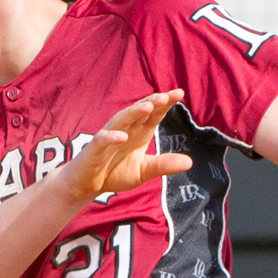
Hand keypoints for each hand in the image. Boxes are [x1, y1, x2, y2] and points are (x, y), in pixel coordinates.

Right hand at [58, 90, 193, 201]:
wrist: (87, 184)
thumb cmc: (115, 172)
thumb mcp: (144, 171)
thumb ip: (164, 165)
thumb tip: (190, 162)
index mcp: (138, 132)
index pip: (153, 114)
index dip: (165, 104)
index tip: (179, 93)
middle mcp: (125, 130)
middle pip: (139, 112)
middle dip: (152, 103)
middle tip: (167, 96)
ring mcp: (108, 138)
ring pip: (121, 120)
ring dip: (133, 112)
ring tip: (147, 106)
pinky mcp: (94, 150)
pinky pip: (102, 140)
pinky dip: (111, 137)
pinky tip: (122, 136)